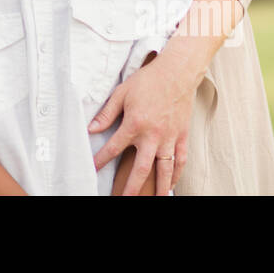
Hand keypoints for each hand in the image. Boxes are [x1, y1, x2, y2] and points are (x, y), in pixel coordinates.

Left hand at [88, 50, 197, 195]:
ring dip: (159, 187)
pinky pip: (180, 159)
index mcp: (135, 124)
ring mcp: (169, 137)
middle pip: (141, 169)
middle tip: (125, 198)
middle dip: (132, 187)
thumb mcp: (122, 93)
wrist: (177, 73)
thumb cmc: (148, 81)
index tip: (93, 168)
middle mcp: (153, 135)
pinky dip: (177, 174)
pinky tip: (172, 184)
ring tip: (155, 199)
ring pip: (164, 169)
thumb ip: (107, 114)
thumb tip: (91, 128)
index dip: (101, 160)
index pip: (114, 148)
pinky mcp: (181, 136)